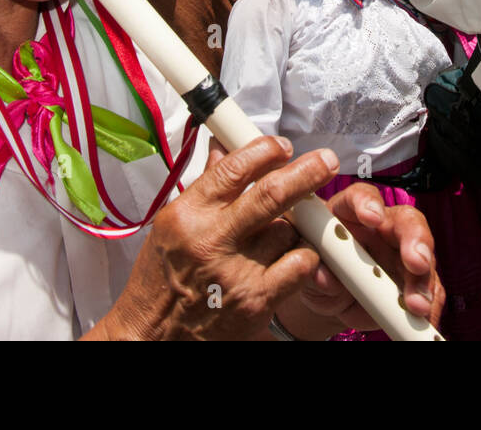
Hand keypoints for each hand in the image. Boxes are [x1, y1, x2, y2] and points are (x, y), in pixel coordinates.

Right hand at [84, 135, 334, 340]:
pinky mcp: (255, 301)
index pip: (234, 168)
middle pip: (272, 194)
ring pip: (289, 230)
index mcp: (187, 214)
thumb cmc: (162, 278)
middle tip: (326, 161)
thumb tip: (225, 146)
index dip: (264, 151)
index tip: (280, 146)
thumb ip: (206, 186)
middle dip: (307, 171)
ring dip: (296, 225)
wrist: (154, 335)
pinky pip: (299, 264)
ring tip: (282, 231)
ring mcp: (235, 272)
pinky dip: (303, 255)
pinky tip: (292, 256)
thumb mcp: (172, 225)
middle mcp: (211, 240)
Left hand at [285, 182, 444, 334]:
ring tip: (417, 306)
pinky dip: (430, 305)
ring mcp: (401, 252)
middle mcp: (382, 227)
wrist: (328, 297)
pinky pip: (430, 289)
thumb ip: (313, 267)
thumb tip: (322, 275)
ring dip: (423, 281)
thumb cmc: (316, 268)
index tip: (372, 217)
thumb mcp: (306, 267)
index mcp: (349, 212)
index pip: (361, 196)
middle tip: (416, 263)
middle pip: (406, 221)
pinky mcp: (413, 279)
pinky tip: (426, 319)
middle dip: (415, 240)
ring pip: (423, 257)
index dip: (367, 203)